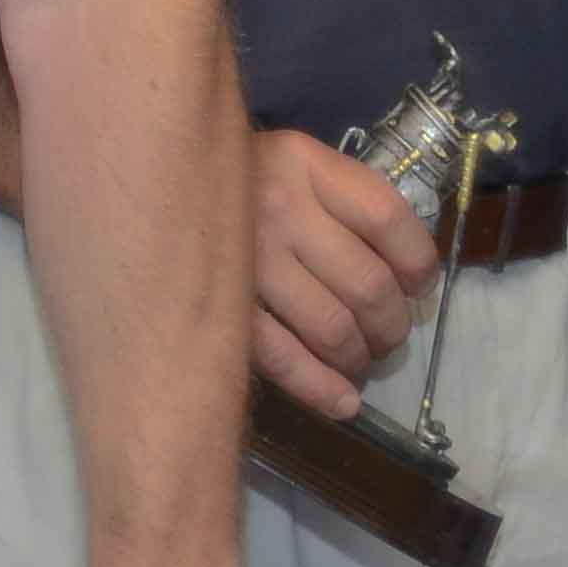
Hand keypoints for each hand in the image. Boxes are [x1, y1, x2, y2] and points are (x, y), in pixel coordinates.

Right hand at [248, 126, 435, 414]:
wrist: (148, 186)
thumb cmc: (240, 181)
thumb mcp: (294, 163)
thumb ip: (345, 200)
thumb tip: (408, 277)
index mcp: (304, 163)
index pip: (387, 218)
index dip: (418, 263)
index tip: (419, 288)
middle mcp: (279, 207)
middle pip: (368, 284)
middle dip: (391, 325)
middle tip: (387, 336)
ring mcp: (247, 261)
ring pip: (333, 328)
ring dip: (360, 357)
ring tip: (359, 359)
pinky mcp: (222, 308)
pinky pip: (284, 360)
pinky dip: (322, 389)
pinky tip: (343, 403)